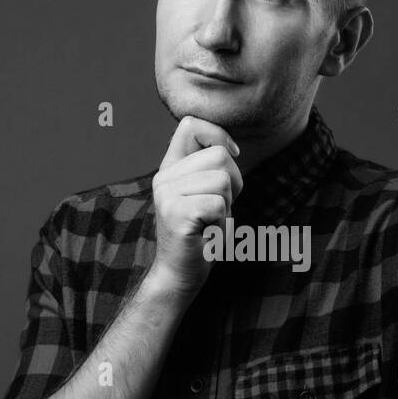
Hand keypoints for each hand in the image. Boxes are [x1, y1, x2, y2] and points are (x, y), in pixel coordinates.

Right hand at [148, 115, 243, 297]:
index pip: (190, 124)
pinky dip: (223, 223)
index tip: (231, 155)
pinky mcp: (176, 214)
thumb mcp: (204, 193)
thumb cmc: (201, 235)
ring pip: (222, 180)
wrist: (180, 275)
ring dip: (228, 206)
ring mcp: (167, 195)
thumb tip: (230, 146)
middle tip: (219, 208)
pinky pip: (219, 205)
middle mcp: (164, 177)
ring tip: (211, 222)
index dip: (218, 135)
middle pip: (219, 155)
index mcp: (169, 168)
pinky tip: (207, 234)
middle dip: (234, 182)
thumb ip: (209, 168)